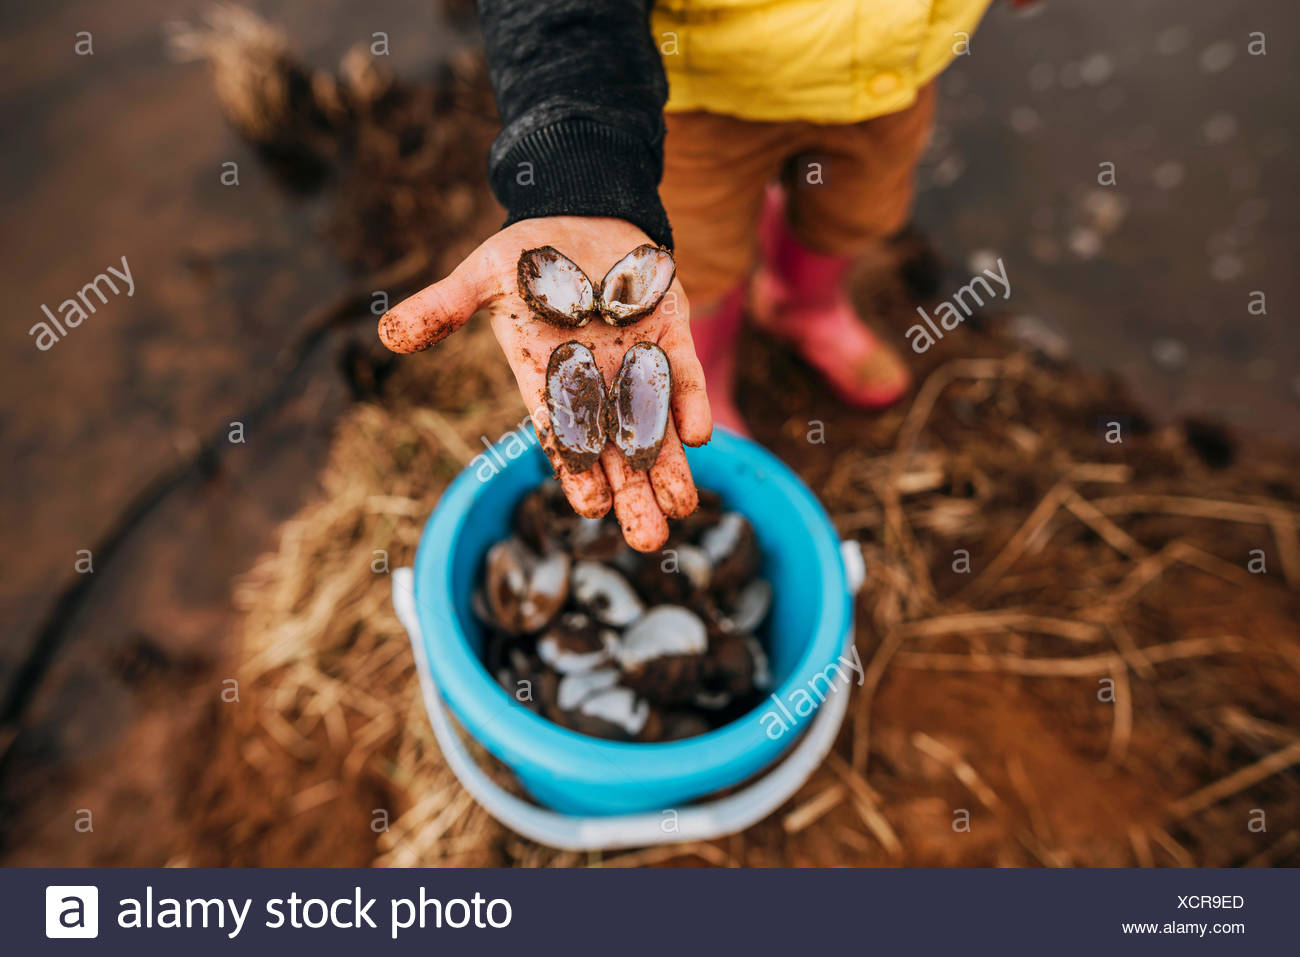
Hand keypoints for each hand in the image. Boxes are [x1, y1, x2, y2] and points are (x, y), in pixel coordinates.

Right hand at [378, 216, 711, 551]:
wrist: (582, 217)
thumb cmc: (527, 254)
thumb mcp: (482, 276)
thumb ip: (444, 307)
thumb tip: (387, 330)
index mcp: (547, 379)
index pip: (564, 436)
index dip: (579, 472)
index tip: (592, 509)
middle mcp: (595, 384)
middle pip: (615, 450)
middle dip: (633, 493)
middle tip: (649, 541)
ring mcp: (637, 363)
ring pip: (654, 426)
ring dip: (669, 466)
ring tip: (683, 509)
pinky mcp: (672, 336)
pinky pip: (683, 376)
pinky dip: (690, 402)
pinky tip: (700, 436)